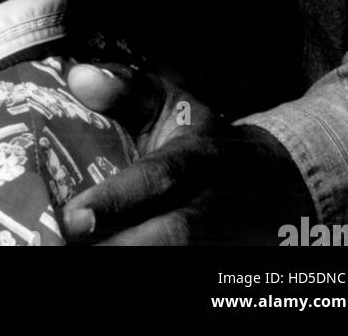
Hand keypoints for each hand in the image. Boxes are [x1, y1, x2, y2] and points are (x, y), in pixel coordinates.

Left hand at [61, 66, 310, 244]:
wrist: (278, 181)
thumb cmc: (204, 137)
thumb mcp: (172, 102)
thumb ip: (125, 89)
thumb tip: (78, 78)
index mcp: (201, 155)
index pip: (160, 178)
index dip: (116, 200)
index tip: (72, 217)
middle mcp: (216, 202)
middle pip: (173, 235)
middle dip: (121, 245)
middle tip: (69, 244)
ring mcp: (224, 240)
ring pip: (179, 257)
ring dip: (130, 260)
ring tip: (83, 257)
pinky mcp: (221, 260)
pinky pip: (185, 269)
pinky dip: (145, 269)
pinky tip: (106, 259)